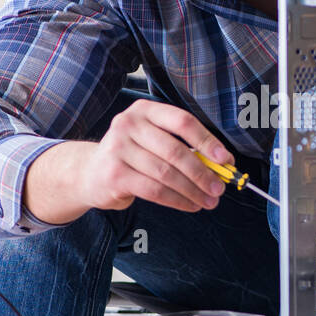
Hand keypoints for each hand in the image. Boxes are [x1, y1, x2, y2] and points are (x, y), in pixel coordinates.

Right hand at [73, 100, 233, 213]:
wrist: (90, 172)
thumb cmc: (132, 156)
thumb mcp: (153, 141)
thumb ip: (183, 148)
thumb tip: (221, 165)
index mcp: (145, 110)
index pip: (182, 121)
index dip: (207, 141)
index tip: (226, 160)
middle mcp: (129, 124)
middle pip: (176, 150)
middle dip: (203, 173)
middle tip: (220, 188)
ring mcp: (118, 148)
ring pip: (167, 174)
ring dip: (193, 190)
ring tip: (208, 201)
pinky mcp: (115, 174)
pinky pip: (154, 190)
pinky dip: (177, 200)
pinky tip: (190, 205)